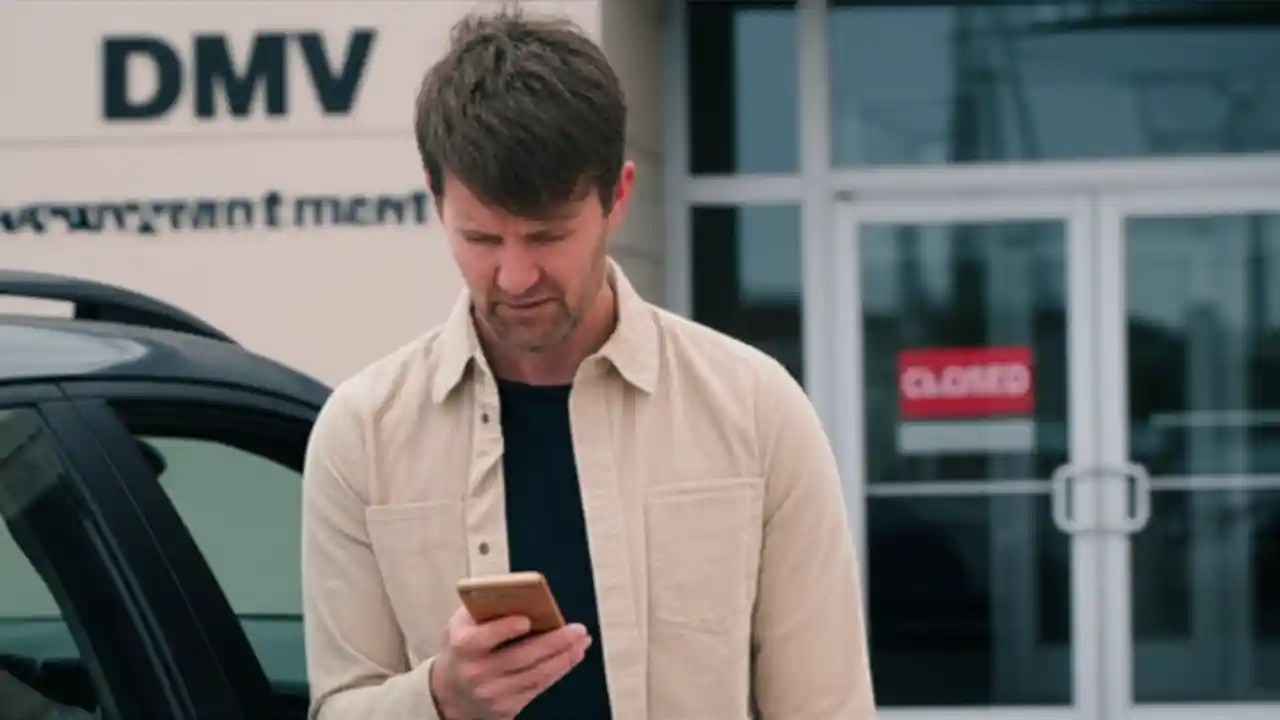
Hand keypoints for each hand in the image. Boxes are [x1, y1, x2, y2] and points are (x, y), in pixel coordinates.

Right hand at [429, 605, 591, 719]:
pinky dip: (559, 671)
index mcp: (463, 647)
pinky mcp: (506, 708)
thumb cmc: (462, 648)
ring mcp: (492, 693)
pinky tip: (572, 656)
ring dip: (564, 658)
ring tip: (581, 641)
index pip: (484, 638)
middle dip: (553, 643)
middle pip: (520, 658)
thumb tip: (521, 593)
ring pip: (535, 676)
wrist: (449, 692)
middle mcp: (477, 673)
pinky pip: (538, 688)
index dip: (505, 629)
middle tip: (577, 629)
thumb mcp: (461, 624)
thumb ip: (485, 607)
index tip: (526, 618)